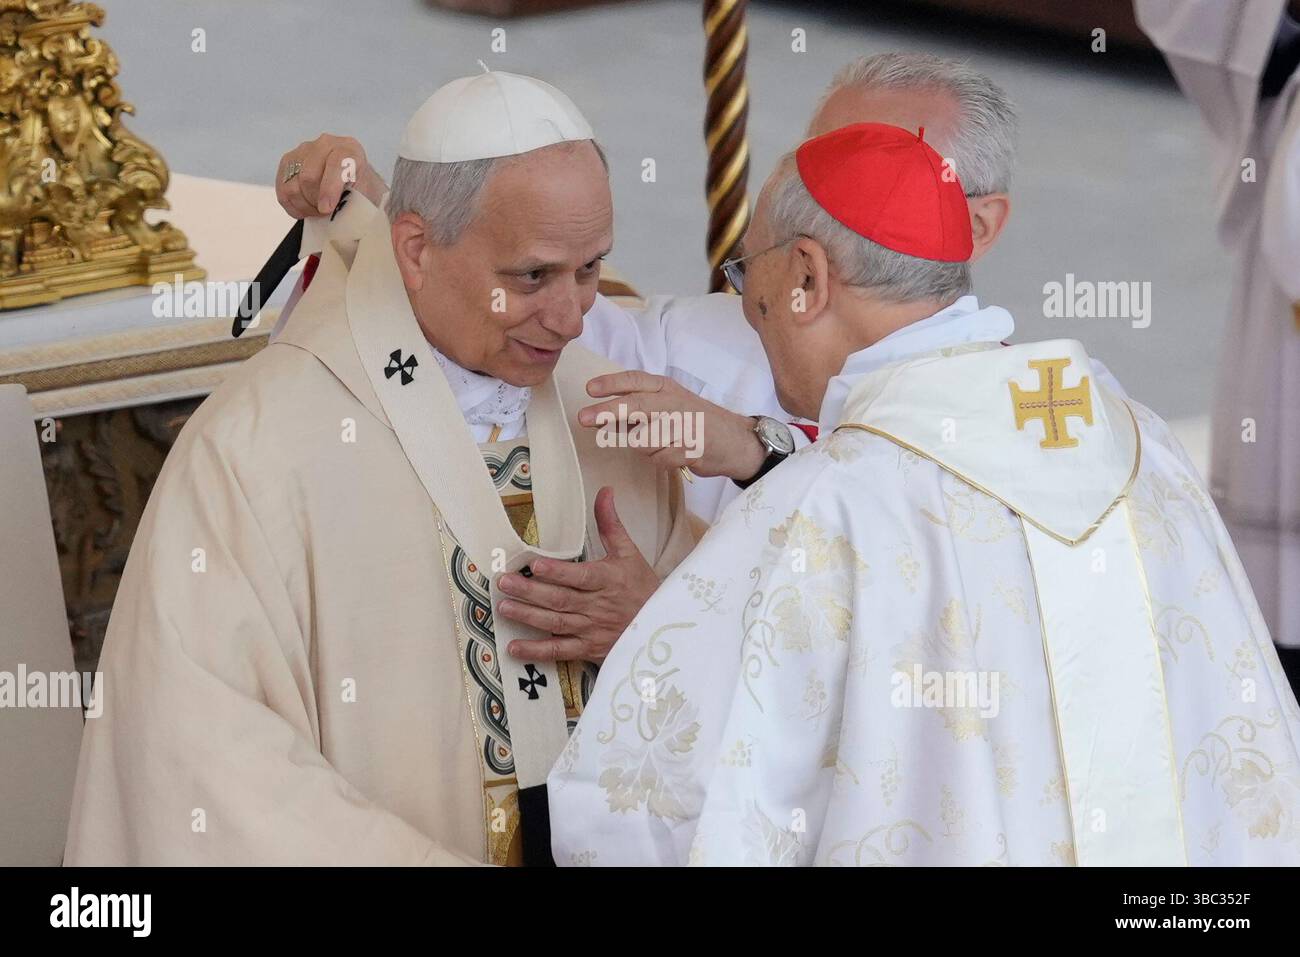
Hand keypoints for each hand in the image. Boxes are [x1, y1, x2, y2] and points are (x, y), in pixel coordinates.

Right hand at [275, 133, 386, 217]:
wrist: (354, 186)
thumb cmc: (362, 192)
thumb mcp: (366, 197)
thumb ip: (354, 203)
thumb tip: (340, 218)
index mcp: (349, 149)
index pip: (335, 164)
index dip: (329, 189)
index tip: (326, 209)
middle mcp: (325, 144)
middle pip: (308, 177)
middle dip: (315, 202)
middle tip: (325, 214)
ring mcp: (303, 151)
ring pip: (293, 186)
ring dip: (304, 206)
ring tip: (318, 211)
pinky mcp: (287, 162)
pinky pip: (282, 190)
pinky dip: (293, 206)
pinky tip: (306, 209)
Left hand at [496, 487, 659, 662]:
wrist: (663, 627)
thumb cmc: (642, 587)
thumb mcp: (630, 553)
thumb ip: (611, 524)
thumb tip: (604, 491)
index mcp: (608, 580)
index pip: (580, 576)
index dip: (558, 572)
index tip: (536, 565)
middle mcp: (597, 606)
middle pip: (560, 599)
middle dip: (530, 592)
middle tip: (505, 583)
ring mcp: (591, 630)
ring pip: (556, 623)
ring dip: (529, 617)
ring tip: (504, 607)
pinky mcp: (588, 649)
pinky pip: (560, 651)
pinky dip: (537, 651)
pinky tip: (515, 648)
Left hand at [577, 370, 766, 480]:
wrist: (735, 441)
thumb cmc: (695, 421)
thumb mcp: (668, 404)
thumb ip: (638, 408)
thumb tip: (601, 416)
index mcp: (667, 387)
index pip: (636, 380)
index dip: (611, 384)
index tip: (589, 390)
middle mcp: (674, 402)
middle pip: (635, 405)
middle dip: (607, 412)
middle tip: (583, 419)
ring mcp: (684, 425)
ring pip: (643, 439)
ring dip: (643, 447)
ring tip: (662, 443)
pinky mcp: (690, 448)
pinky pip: (658, 458)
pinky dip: (660, 460)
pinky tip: (674, 454)